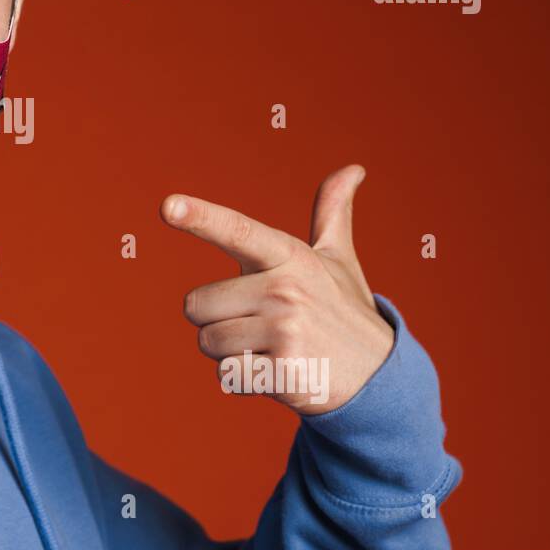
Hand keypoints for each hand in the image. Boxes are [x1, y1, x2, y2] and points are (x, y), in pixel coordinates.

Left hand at [161, 164, 394, 415]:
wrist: (381, 376)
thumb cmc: (345, 311)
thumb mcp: (338, 260)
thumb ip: (332, 213)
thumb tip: (353, 169)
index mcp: (289, 256)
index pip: (237, 231)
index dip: (200, 218)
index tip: (167, 205)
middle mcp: (285, 289)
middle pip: (196, 305)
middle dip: (216, 320)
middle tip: (261, 325)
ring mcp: (285, 331)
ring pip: (208, 342)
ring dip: (230, 352)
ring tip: (273, 348)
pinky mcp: (283, 373)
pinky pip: (226, 375)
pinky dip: (244, 380)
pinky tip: (278, 374)